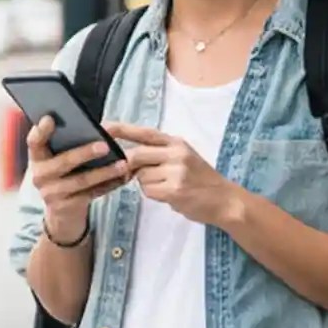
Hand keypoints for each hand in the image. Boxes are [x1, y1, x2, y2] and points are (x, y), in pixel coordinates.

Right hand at [28, 115, 130, 241]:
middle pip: (64, 161)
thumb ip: (67, 144)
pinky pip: (92, 194)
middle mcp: (40, 175)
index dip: (40, 130)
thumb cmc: (64, 175)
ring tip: (123, 164)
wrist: (61, 212)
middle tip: (105, 145)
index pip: (34, 142)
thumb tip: (95, 126)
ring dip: (105, 172)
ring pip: (81, 180)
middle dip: (85, 153)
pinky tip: (123, 177)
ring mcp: (51, 193)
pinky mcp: (66, 207)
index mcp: (37, 158)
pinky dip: (109, 185)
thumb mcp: (58, 160)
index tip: (50, 118)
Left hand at [103, 121, 242, 226]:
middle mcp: (176, 153)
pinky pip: (148, 190)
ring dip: (146, 183)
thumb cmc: (201, 180)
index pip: (144, 133)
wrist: (224, 200)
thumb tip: (129, 158)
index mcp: (176, 142)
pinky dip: (153, 194)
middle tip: (130, 173)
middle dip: (128, 166)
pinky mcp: (174, 189)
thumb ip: (159, 154)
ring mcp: (176, 171)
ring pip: (141, 176)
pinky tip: (169, 195)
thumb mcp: (184, 157)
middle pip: (136, 155)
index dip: (122, 130)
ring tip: (165, 186)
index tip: (103, 127)